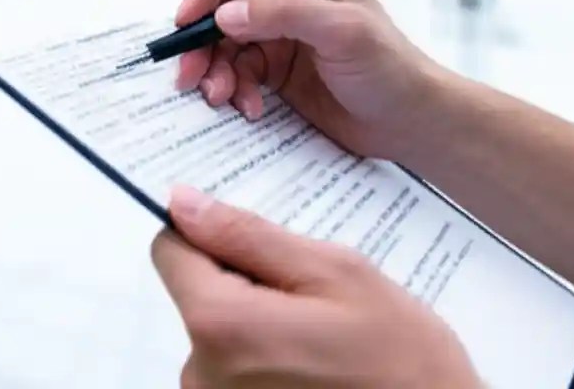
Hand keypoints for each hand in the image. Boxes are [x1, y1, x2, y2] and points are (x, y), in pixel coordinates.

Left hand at [151, 186, 479, 388]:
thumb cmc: (403, 362)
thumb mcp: (337, 275)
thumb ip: (248, 236)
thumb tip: (181, 202)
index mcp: (219, 324)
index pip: (170, 250)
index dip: (212, 236)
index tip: (264, 248)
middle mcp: (199, 372)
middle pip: (197, 293)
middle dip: (245, 282)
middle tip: (314, 299)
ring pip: (218, 331)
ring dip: (259, 323)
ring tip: (323, 339)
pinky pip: (232, 369)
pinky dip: (265, 358)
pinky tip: (315, 368)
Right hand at [175, 0, 444, 160]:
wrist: (409, 125)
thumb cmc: (391, 69)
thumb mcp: (343, 31)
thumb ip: (285, 12)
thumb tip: (226, 14)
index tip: (191, 16)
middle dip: (202, 36)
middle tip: (188, 70)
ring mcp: (279, 29)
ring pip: (221, 38)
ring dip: (214, 68)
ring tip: (220, 96)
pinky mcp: (274, 65)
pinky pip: (234, 69)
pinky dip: (232, 88)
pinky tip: (248, 106)